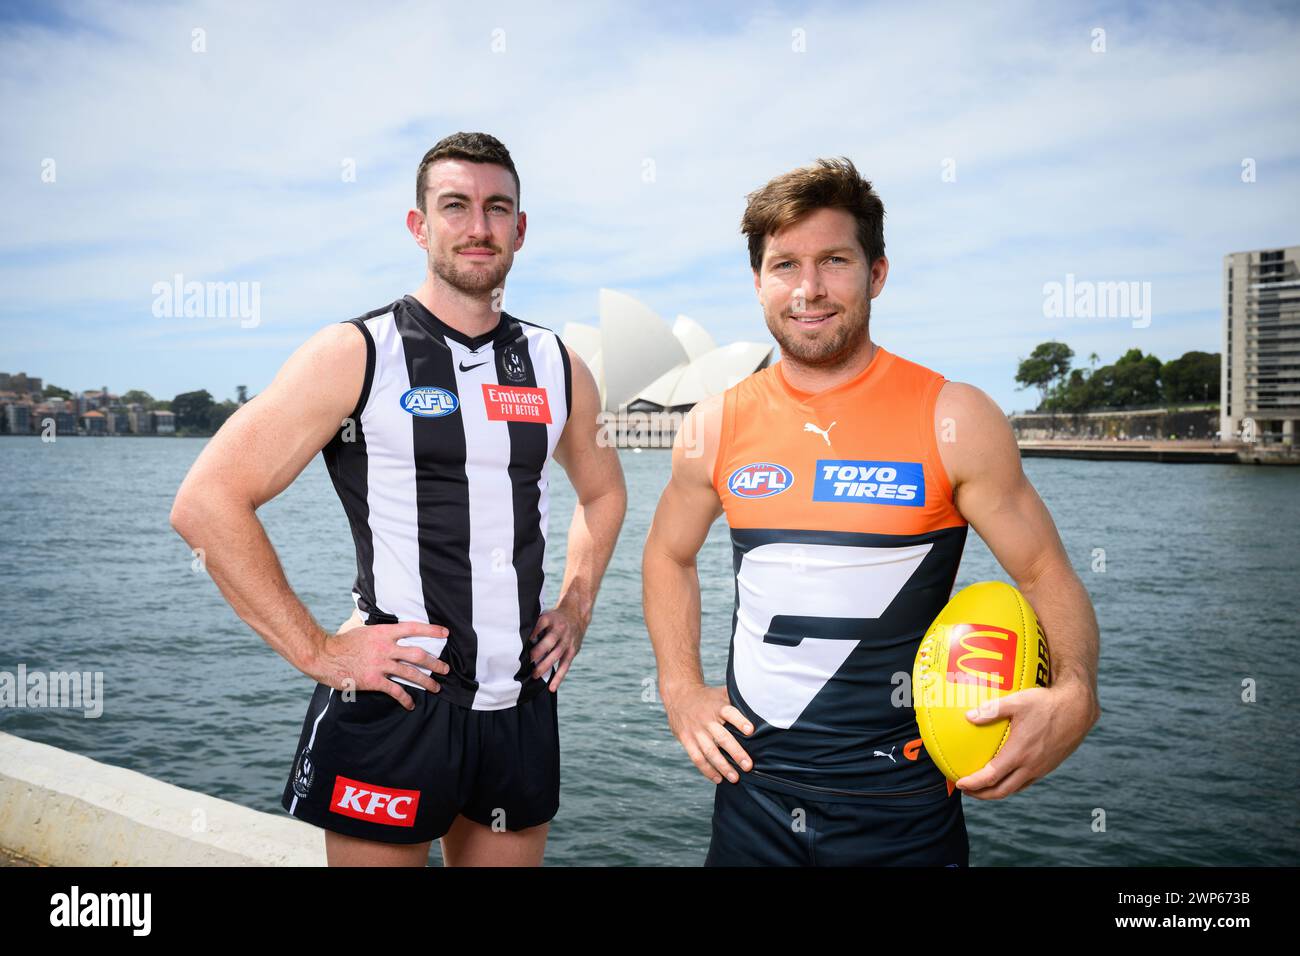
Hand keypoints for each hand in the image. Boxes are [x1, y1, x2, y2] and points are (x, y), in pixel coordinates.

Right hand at [308, 620, 451, 710]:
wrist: (324, 655)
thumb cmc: (342, 642)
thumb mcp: (364, 630)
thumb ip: (381, 633)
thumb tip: (393, 632)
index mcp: (384, 632)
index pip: (412, 628)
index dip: (431, 630)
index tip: (445, 633)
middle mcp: (385, 648)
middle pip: (417, 654)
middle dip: (434, 662)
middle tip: (446, 668)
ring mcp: (380, 664)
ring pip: (410, 673)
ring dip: (426, 681)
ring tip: (436, 687)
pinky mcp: (374, 680)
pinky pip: (395, 690)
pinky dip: (405, 699)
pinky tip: (411, 704)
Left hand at [528, 603, 586, 691]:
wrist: (576, 614)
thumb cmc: (553, 618)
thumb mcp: (544, 615)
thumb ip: (533, 625)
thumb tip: (515, 639)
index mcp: (550, 618)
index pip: (540, 624)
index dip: (532, 632)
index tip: (522, 642)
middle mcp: (560, 629)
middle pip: (550, 641)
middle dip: (538, 652)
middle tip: (526, 662)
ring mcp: (568, 640)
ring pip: (557, 654)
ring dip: (546, 666)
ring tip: (534, 675)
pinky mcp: (573, 651)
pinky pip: (566, 665)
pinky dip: (559, 677)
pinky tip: (552, 687)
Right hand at [662, 682, 754, 783]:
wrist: (680, 695)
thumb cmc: (707, 697)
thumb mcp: (721, 693)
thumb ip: (738, 699)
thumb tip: (763, 704)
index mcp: (717, 706)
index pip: (730, 712)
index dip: (740, 721)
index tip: (750, 730)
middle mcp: (707, 720)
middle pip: (722, 737)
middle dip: (736, 753)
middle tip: (748, 766)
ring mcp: (696, 731)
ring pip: (709, 751)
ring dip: (722, 766)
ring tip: (734, 778)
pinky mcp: (686, 740)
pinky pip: (697, 757)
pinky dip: (707, 770)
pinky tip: (718, 778)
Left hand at [955, 683, 1100, 798]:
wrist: (1078, 709)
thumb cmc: (1046, 703)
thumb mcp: (1017, 702)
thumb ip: (991, 710)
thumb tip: (968, 716)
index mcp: (1019, 753)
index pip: (991, 776)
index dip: (973, 784)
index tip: (959, 784)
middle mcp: (1031, 766)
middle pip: (1002, 791)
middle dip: (982, 795)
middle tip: (966, 791)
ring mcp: (1041, 768)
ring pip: (1016, 788)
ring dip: (997, 791)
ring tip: (982, 787)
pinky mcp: (1049, 766)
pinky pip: (1027, 781)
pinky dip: (1012, 783)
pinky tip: (1006, 774)